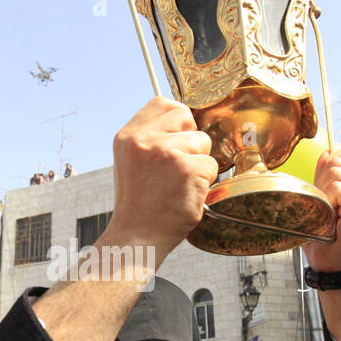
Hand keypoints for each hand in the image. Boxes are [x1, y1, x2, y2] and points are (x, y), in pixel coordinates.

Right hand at [105, 97, 216, 265]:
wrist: (137, 237)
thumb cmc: (139, 204)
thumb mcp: (131, 162)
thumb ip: (150, 138)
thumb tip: (182, 121)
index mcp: (128, 136)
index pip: (163, 103)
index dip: (176, 121)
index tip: (175, 141)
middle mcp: (145, 140)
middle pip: (185, 115)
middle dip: (189, 138)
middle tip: (178, 166)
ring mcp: (167, 153)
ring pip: (202, 142)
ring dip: (198, 163)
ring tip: (179, 184)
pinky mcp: (188, 170)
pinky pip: (212, 165)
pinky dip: (205, 182)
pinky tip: (186, 195)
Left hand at [301, 148, 340, 272]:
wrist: (333, 267)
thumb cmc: (326, 240)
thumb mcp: (323, 202)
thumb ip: (325, 178)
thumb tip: (325, 154)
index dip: (328, 167)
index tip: (325, 193)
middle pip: (336, 161)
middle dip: (322, 182)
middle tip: (325, 209)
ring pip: (335, 172)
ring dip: (324, 193)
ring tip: (329, 215)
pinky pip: (338, 188)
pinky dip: (328, 202)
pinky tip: (332, 218)